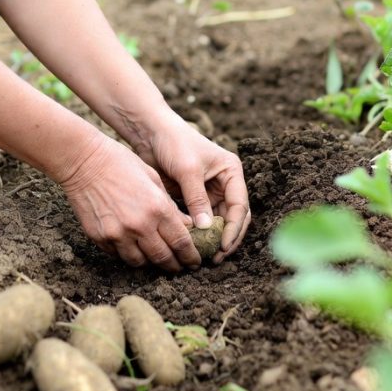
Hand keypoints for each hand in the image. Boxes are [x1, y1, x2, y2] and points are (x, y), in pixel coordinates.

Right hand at [59, 134, 201, 271]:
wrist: (84, 161)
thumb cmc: (122, 163)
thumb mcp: (154, 178)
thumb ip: (171, 206)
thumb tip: (186, 227)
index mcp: (157, 208)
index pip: (181, 243)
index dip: (190, 256)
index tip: (194, 262)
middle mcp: (139, 225)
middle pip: (163, 258)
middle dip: (175, 265)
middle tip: (180, 267)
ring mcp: (118, 234)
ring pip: (140, 262)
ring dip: (150, 262)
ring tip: (156, 258)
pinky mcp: (100, 238)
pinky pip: (118, 255)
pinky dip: (128, 253)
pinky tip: (133, 246)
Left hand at [136, 114, 250, 264]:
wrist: (151, 133)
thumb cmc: (174, 143)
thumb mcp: (188, 170)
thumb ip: (197, 199)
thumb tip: (206, 229)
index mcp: (231, 172)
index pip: (240, 206)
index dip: (234, 228)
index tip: (223, 246)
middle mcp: (225, 183)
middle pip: (234, 217)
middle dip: (227, 238)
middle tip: (216, 257)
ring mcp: (210, 192)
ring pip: (218, 222)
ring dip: (213, 238)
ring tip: (204, 256)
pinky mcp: (194, 198)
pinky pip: (202, 220)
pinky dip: (200, 233)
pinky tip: (193, 245)